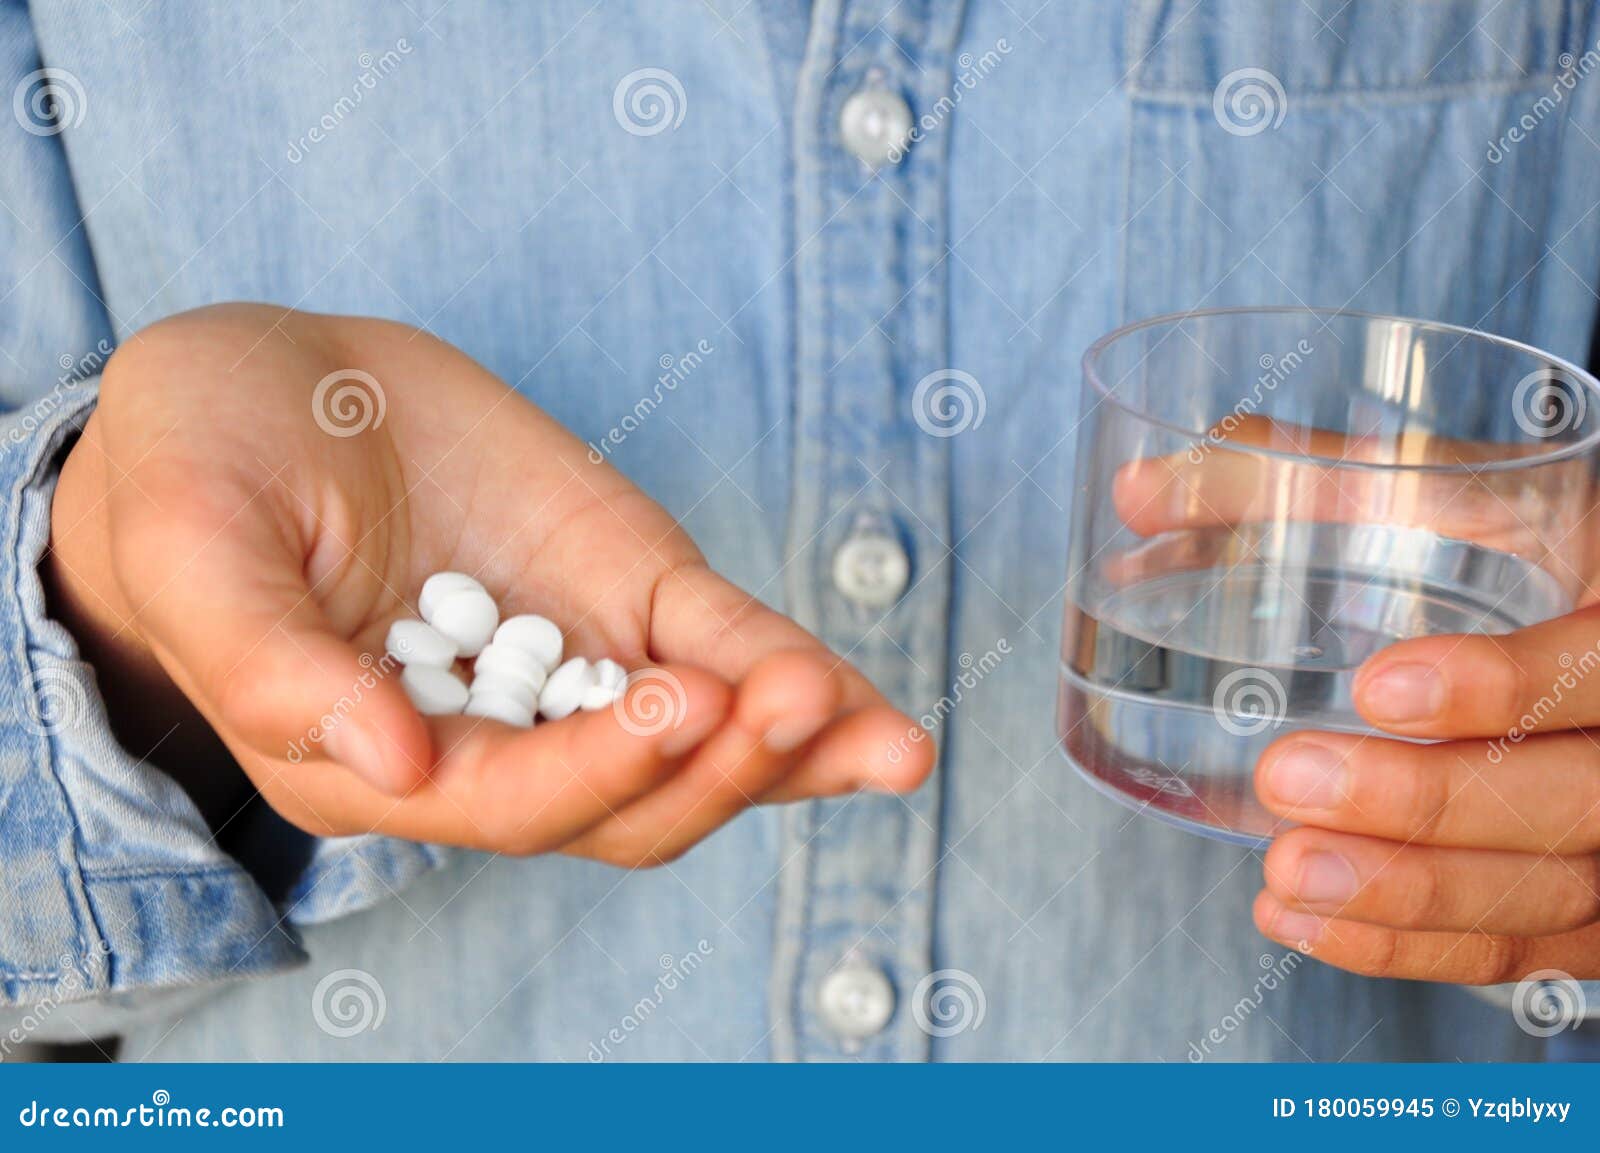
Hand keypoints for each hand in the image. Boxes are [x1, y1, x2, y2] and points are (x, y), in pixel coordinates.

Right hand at [47, 304, 932, 864]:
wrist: (265, 390)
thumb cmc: (198, 471)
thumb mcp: (195, 549)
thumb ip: (270, 664)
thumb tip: (392, 764)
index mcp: (378, 760)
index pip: (509, 805)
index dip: (597, 770)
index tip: (676, 704)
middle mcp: (491, 740)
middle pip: (630, 808)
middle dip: (716, 770)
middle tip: (785, 703)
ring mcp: (573, 670)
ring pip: (700, 752)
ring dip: (792, 753)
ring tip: (884, 743)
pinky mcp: (627, 591)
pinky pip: (723, 646)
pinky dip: (792, 676)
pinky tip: (872, 716)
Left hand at [1111, 415, 1599, 982]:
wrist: (1579, 625)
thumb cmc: (1512, 552)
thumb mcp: (1451, 498)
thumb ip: (1309, 480)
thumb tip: (1137, 489)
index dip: (1506, 685)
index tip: (1378, 686)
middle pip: (1574, 800)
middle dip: (1428, 803)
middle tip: (1287, 779)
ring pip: (1545, 894)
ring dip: (1409, 897)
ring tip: (1285, 871)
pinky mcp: (1580, 905)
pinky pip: (1514, 953)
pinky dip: (1406, 947)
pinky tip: (1302, 922)